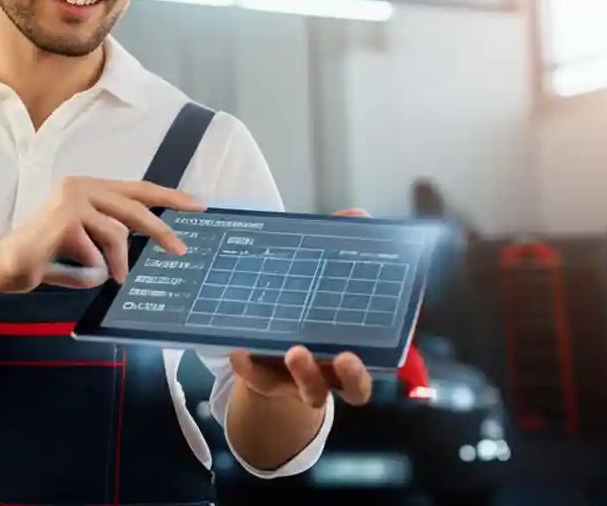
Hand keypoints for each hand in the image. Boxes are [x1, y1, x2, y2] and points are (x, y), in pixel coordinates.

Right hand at [0, 176, 204, 292]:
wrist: (5, 265)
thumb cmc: (45, 256)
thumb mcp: (87, 240)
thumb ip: (112, 233)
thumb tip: (150, 239)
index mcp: (87, 188)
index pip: (136, 189)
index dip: (168, 197)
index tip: (198, 204)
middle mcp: (79, 187)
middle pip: (134, 208)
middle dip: (160, 231)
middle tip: (181, 250)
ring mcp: (71, 201)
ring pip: (117, 235)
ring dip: (115, 263)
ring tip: (107, 275)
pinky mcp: (66, 222)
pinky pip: (97, 253)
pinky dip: (90, 270)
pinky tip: (70, 270)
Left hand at [229, 206, 374, 408]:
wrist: (265, 346)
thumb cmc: (302, 311)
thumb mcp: (320, 283)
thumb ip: (338, 251)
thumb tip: (358, 215)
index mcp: (349, 354)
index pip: (368, 371)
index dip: (366, 370)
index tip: (359, 354)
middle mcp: (328, 374)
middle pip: (350, 388)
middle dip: (350, 375)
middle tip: (345, 356)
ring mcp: (296, 380)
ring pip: (308, 390)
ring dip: (304, 373)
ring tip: (294, 350)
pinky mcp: (263, 377)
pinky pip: (256, 378)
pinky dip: (248, 367)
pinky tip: (238, 350)